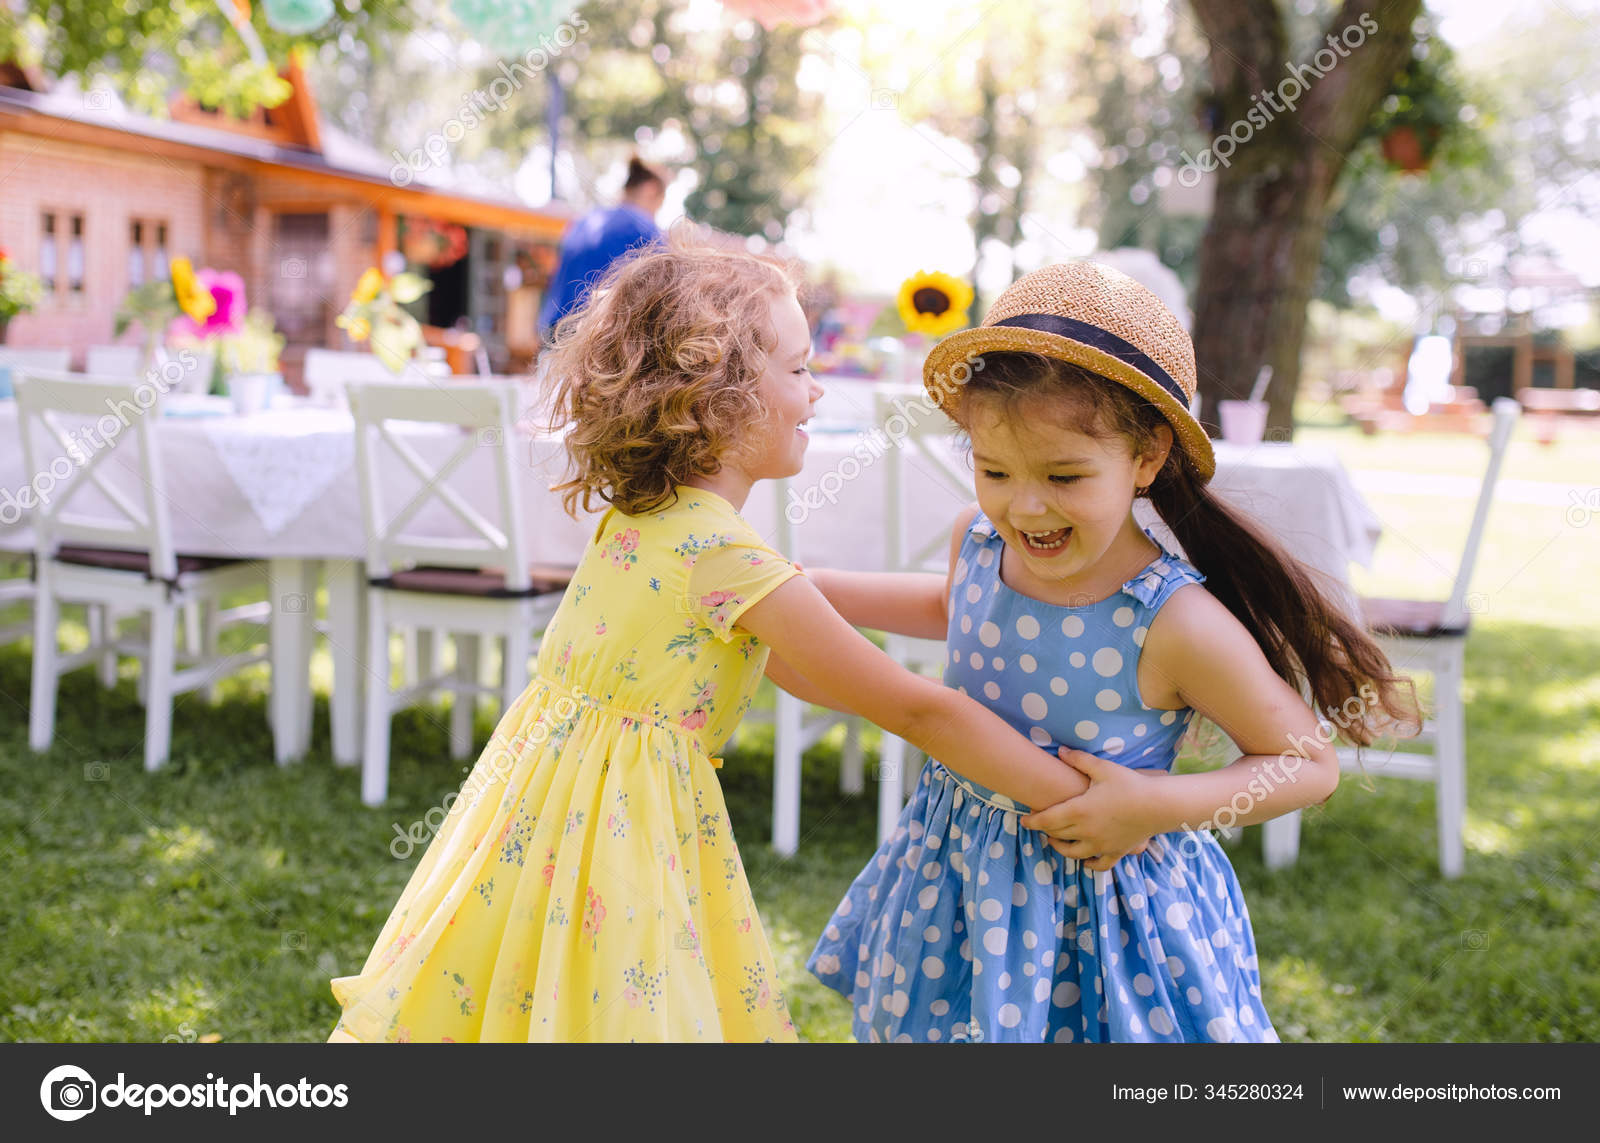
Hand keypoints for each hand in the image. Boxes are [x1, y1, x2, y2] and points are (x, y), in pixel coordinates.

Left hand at [1021, 749, 1163, 871]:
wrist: (1158, 805)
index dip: (1033, 821)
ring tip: (1055, 840)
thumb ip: (1079, 760)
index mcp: (1079, 811)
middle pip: (1057, 834)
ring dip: (1060, 847)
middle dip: (1044, 830)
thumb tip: (1060, 751)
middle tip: (1039, 824)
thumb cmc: (1129, 784)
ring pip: (1073, 853)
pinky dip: (1089, 864)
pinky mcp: (1116, 852)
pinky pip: (1099, 865)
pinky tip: (1084, 860)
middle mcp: (1086, 831)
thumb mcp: (1102, 768)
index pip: (1047, 819)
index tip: (1025, 820)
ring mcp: (1101, 845)